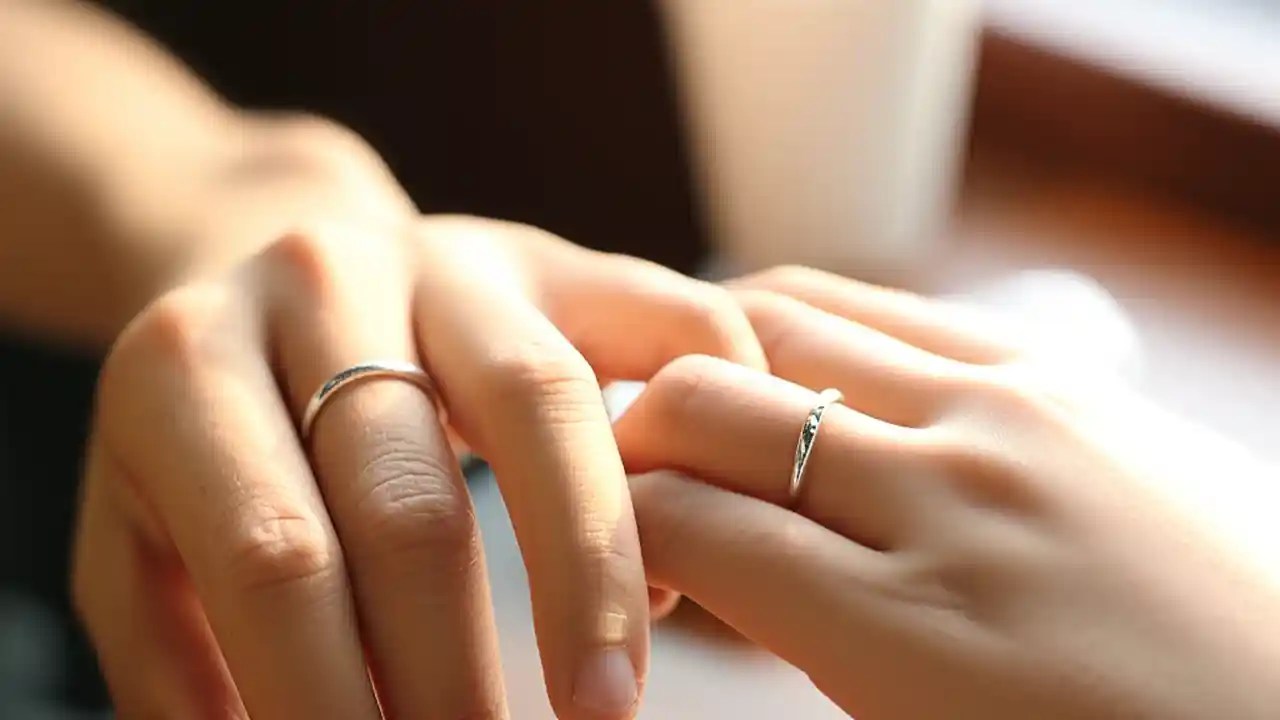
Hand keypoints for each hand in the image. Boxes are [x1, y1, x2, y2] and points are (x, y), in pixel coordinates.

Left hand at [72, 217, 763, 718]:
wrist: (274, 250)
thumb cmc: (214, 428)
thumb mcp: (137, 532)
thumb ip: (168, 657)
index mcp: (187, 366)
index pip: (274, 560)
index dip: (331, 694)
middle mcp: (323, 283)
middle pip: (408, 499)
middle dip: (455, 672)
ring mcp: (454, 259)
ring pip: (542, 404)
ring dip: (590, 575)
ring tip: (606, 704)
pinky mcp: (559, 258)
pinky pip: (669, 322)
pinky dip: (704, 426)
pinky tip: (694, 547)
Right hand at [615, 267, 1279, 718]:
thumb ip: (814, 650)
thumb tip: (723, 568)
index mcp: (909, 637)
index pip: (686, 526)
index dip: (617, 529)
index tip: (617, 548)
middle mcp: (948, 498)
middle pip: (709, 405)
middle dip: (636, 436)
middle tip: (636, 479)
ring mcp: (1012, 413)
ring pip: (788, 323)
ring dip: (713, 361)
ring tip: (701, 410)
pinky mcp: (1063, 373)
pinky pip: (893, 309)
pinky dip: (812, 324)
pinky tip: (796, 362)